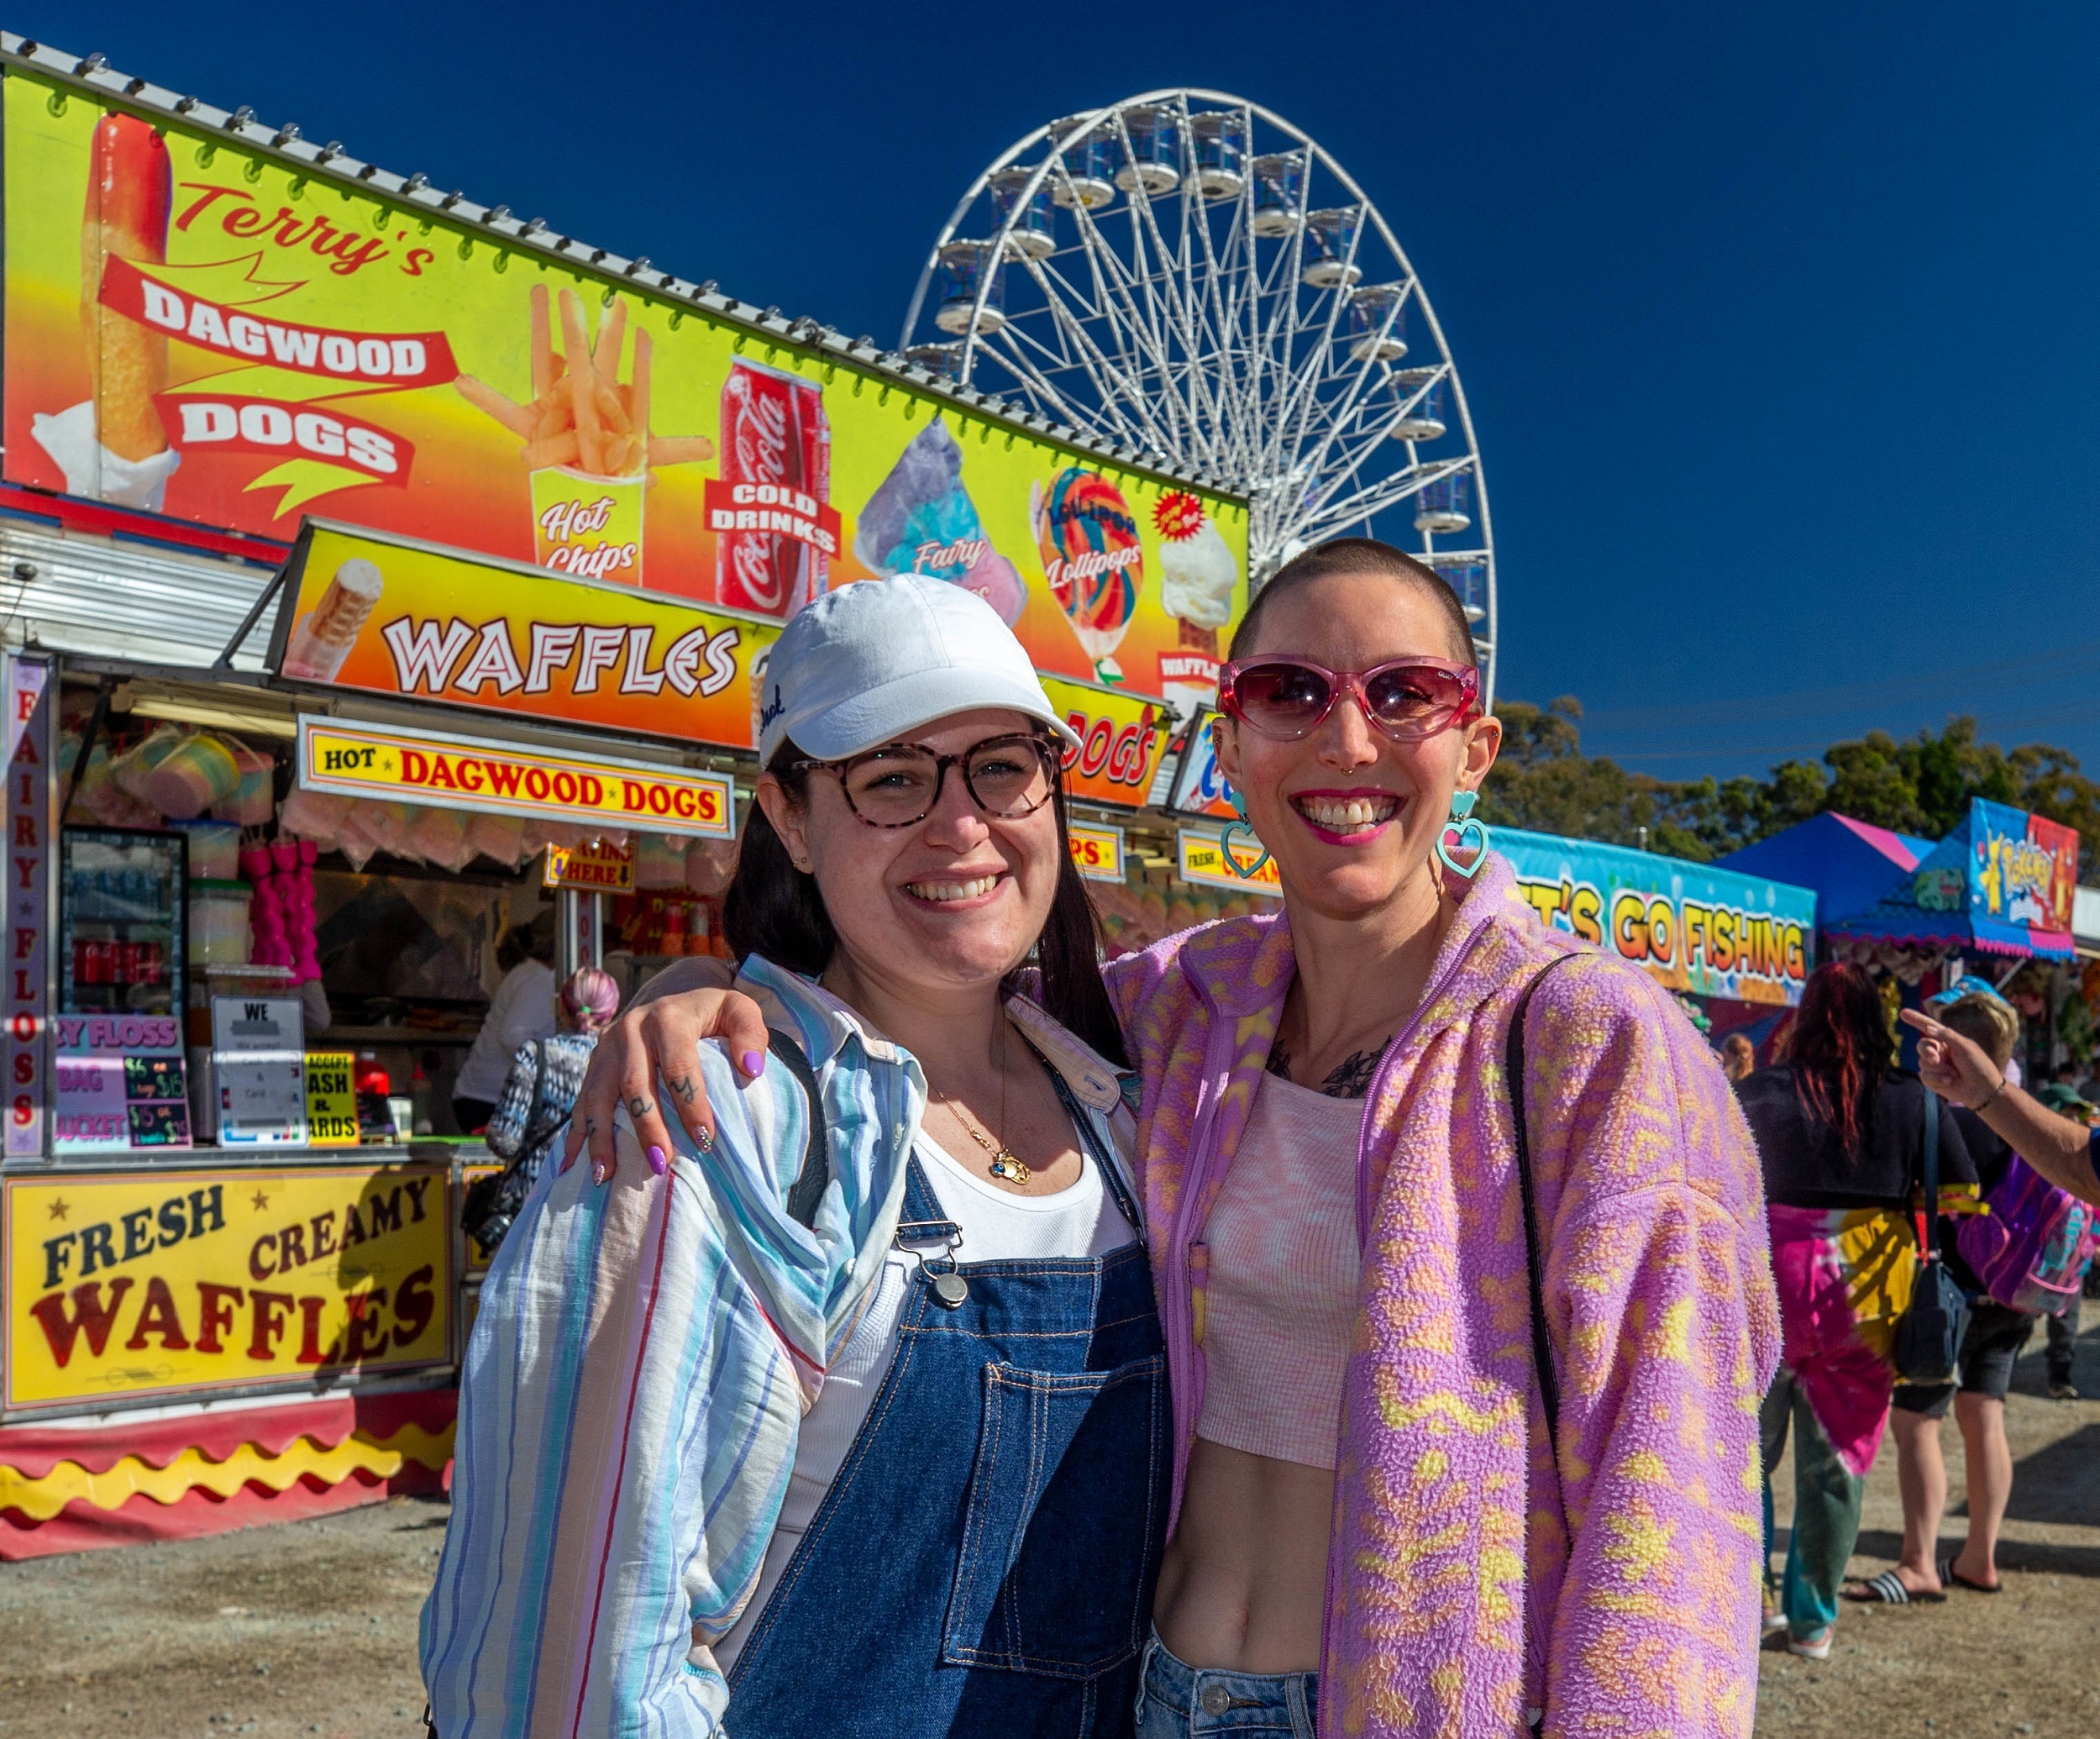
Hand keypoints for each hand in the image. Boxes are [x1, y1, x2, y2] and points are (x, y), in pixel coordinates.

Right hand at [561, 989, 771, 1182]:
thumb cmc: (713, 1013)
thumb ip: (751, 1035)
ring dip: (601, 1138)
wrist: (677, 994)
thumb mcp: (740, 1011)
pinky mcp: (594, 1062)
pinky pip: (582, 1101)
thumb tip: (750, 1069)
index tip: (705, 1140)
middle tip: (660, 1163)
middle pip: (634, 1084)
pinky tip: (573, 1164)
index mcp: (668, 1017)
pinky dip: (577, 1134)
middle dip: (646, 1127)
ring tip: (607, 1175)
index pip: (679, 1066)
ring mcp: (607, 1046)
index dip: (691, 1104)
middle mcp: (631, 1029)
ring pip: (599, 1096)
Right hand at [1899, 1009, 2003, 1109]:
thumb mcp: (1965, 1047)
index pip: (1929, 1027)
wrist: (1983, 1090)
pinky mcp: (1932, 1080)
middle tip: (1936, 1059)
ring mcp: (1935, 1066)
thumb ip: (1947, 1036)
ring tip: (1953, 1074)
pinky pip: (1924, 1076)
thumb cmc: (1978, 1066)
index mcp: (1948, 1040)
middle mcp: (1939, 1051)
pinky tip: (1950, 1081)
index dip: (1916, 1020)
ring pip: (1922, 1062)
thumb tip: (1928, 1028)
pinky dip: (1937, 1079)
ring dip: (1938, 1069)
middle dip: (1927, 1052)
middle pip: (1922, 1045)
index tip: (1903, 1013)